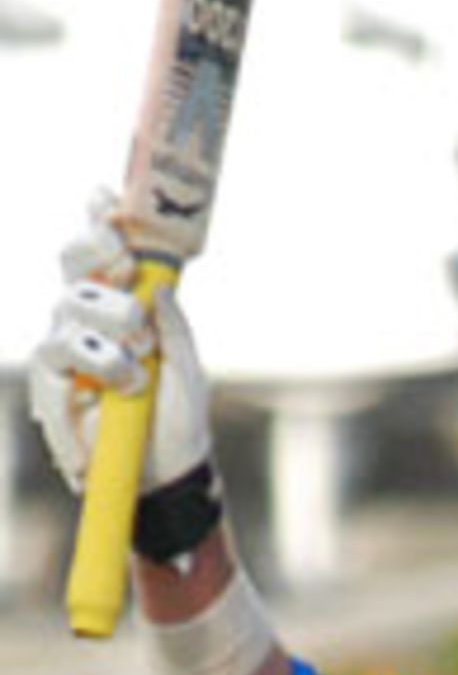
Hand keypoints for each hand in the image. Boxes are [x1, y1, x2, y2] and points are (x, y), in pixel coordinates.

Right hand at [29, 189, 211, 493]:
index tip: (106, 200)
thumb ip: (174, 327)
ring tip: (137, 363)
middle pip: (74, 269)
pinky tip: (118, 389)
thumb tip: (159, 286)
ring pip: (66, 314)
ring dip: (105, 330)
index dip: (99, 221)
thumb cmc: (179, 415)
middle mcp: (88, 320)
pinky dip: (91, 376)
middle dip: (99, 260)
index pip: (103, 253)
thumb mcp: (187, 368)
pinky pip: (54, 370)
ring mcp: (67, 352)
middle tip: (129, 275)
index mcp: (123, 304)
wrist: (168, 474)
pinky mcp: (53, 389)